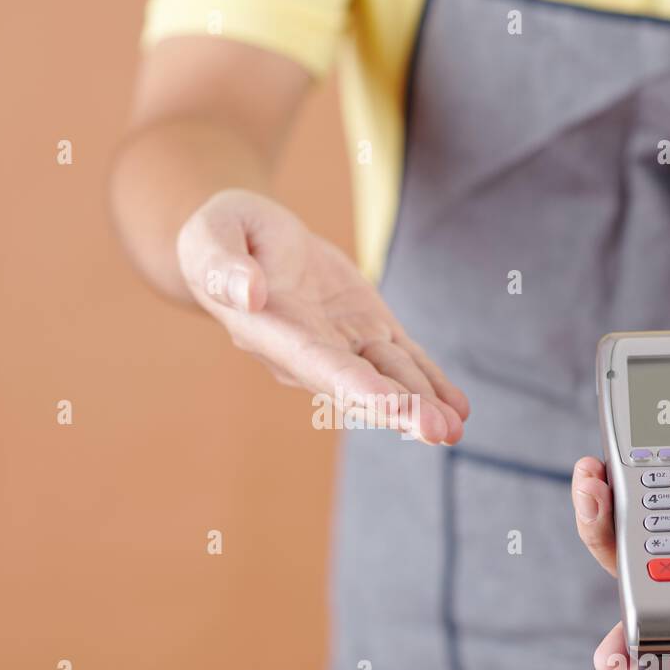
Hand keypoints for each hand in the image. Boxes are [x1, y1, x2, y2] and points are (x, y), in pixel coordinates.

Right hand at [176, 189, 468, 443]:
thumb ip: (225, 266)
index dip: (356, 387)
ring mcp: (341, 343)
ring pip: (388, 378)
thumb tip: (248, 292)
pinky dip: (430, 383)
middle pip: (359, 385)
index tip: (390, 407)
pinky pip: (402, 360)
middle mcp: (308, 351)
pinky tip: (457, 409)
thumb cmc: (219, 238)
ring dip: (422, 404)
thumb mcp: (212, 237)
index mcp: (270, 332)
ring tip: (453, 428)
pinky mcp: (365, 328)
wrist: (243, 242)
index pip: (317, 365)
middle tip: (438, 432)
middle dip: (399, 410)